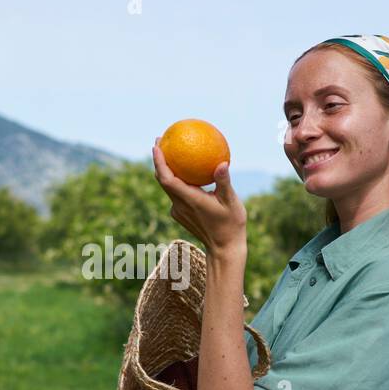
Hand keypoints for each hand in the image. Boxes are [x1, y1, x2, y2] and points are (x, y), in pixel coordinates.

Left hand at [152, 138, 246, 257]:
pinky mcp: (180, 214)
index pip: (167, 179)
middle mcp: (179, 205)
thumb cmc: (231, 225)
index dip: (159, 162)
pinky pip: (175, 193)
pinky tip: (186, 171)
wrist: (224, 249)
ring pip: (167, 187)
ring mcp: (178, 211)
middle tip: (161, 140)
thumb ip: (224, 182)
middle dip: (159, 159)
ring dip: (166, 169)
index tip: (157, 146)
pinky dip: (176, 180)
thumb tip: (222, 163)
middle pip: (162, 179)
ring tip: (171, 151)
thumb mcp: (231, 202)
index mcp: (189, 200)